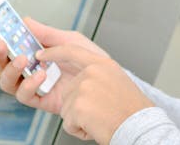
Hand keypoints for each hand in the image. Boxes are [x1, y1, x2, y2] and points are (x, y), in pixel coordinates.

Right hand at [0, 17, 108, 113]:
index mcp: (37, 53)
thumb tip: (25, 21)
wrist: (106, 78)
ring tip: (23, 59)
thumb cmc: (90, 59)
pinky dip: (28, 85)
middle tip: (3, 44)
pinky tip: (40, 75)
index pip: (12, 48)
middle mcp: (33, 69)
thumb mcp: (69, 40)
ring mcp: (36, 85)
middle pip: (4, 66)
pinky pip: (26, 96)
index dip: (2, 42)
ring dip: (12, 70)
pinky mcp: (43, 100)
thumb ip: (47, 33)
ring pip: (9, 83)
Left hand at [36, 44, 153, 144]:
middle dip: (78, 105)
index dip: (54, 52)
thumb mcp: (115, 78)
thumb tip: (75, 75)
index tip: (41, 55)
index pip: (72, 50)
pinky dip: (79, 129)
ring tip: (100, 117)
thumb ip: (95, 71)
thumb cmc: (130, 107)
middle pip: (69, 89)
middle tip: (100, 109)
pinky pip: (67, 122)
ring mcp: (83, 88)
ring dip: (79, 118)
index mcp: (102, 63)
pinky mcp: (77, 106)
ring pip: (66, 107)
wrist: (139, 126)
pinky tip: (95, 125)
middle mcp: (92, 72)